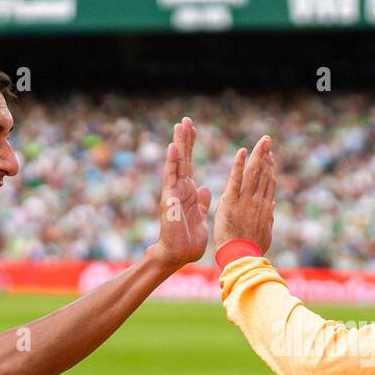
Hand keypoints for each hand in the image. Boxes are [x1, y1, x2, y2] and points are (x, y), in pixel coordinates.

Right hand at [148, 117, 211, 269]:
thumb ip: (201, 202)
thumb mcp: (200, 216)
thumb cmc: (188, 241)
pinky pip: (170, 178)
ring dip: (178, 144)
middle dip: (184, 139)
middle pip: (182, 159)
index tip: (193, 129)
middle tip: (186, 119)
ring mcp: (173, 193)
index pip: (190, 164)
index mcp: (188, 192)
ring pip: (176, 164)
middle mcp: (180, 189)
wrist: (177, 256)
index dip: (191, 147)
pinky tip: (173, 148)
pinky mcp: (169, 200)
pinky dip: (171, 163)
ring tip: (179, 125)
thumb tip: (205, 188)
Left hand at [213, 135, 274, 253]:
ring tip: (262, 141)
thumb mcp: (265, 234)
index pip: (268, 184)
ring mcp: (245, 200)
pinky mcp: (232, 201)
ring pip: (253, 173)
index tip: (270, 157)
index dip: (270, 169)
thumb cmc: (251, 251)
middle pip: (264, 174)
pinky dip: (239, 165)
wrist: (241, 258)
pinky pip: (236, 179)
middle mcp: (257, 201)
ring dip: (258, 155)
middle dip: (266, 156)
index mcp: (264, 209)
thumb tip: (273, 207)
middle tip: (267, 141)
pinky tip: (242, 151)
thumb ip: (268, 219)